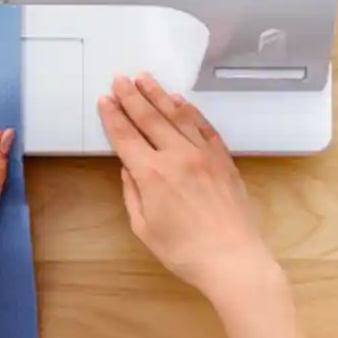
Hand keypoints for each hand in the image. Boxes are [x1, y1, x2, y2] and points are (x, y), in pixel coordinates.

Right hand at [96, 73, 281, 302]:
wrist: (233, 259)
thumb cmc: (183, 252)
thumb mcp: (144, 228)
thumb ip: (133, 193)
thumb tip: (129, 168)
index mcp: (152, 174)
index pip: (126, 137)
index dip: (112, 117)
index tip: (104, 100)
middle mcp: (177, 156)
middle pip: (149, 118)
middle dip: (131, 97)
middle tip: (119, 79)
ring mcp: (203, 154)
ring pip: (177, 115)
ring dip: (158, 95)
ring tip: (144, 78)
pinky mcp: (223, 158)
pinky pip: (203, 126)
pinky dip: (189, 111)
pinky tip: (178, 101)